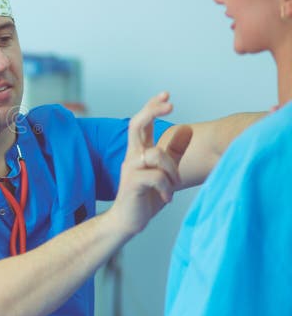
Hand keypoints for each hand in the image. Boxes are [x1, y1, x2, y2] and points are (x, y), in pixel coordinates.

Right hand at [109, 92, 192, 236]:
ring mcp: (130, 169)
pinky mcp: (132, 183)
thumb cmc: (146, 197)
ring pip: (155, 154)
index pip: (142, 123)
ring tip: (172, 185)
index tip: (166, 94)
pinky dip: (166, 187)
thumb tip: (188, 131)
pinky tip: (165, 198)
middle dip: (152, 110)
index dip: (152, 107)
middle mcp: (132, 156)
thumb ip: (173, 153)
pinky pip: (156, 177)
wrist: (128, 221)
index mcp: (139, 152)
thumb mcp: (165, 172)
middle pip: (136, 124)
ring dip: (171, 170)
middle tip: (170, 103)